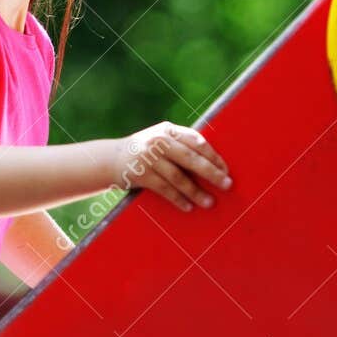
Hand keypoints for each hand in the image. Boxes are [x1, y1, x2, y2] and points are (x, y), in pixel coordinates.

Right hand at [112, 121, 231, 212]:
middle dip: (211, 173)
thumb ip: (181, 146)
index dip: (213, 156)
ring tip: (210, 202)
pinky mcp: (141, 174)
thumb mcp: (161, 140)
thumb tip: (214, 163)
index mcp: (168, 130)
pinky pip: (164, 189)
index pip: (196, 141)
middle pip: (190, 158)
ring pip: (178, 177)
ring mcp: (148, 158)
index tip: (226, 169)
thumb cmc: (145, 151)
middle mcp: (158, 141)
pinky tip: (188, 207)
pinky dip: (178, 199)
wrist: (110, 159)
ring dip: (196, 192)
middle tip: (227, 185)